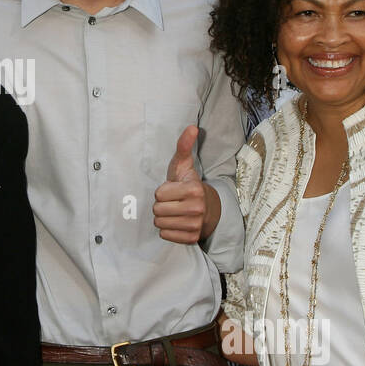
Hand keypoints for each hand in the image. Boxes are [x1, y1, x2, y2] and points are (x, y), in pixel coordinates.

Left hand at [153, 125, 219, 243]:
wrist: (207, 208)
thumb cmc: (188, 184)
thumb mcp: (183, 165)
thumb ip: (184, 146)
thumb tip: (192, 127)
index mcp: (193, 189)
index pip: (158, 194)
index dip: (162, 192)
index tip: (172, 190)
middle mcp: (197, 208)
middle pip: (157, 210)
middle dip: (161, 205)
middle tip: (172, 202)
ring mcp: (195, 225)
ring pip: (159, 224)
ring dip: (163, 218)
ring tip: (174, 212)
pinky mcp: (192, 238)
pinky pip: (165, 235)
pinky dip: (167, 230)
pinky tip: (176, 223)